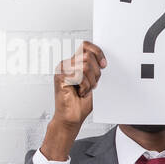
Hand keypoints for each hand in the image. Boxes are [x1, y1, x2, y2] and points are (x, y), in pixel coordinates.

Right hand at [43, 42, 105, 156]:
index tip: (104, 64)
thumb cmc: (80, 103)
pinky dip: (84, 86)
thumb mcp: (92, 82)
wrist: (71, 118)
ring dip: (90, 81)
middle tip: (92, 84)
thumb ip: (94, 69)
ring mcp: (62, 70)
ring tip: (85, 90)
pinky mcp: (60, 78)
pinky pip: (80, 76)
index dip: (97, 52)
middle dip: (96, 72)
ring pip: (85, 66)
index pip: (85, 45)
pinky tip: (79, 93)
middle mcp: (66, 64)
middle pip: (88, 56)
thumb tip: (102, 61)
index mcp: (73, 63)